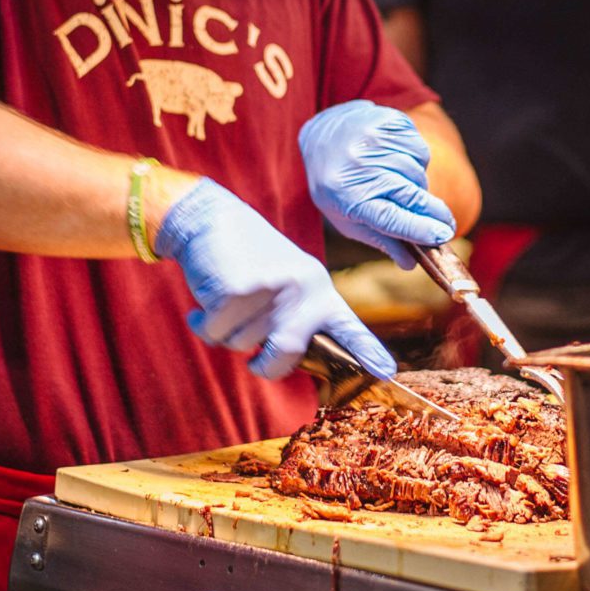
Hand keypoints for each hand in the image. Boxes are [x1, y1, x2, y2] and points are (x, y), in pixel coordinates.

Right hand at [155, 178, 396, 381]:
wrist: (212, 218)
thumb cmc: (247, 259)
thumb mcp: (285, 283)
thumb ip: (295, 319)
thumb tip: (291, 359)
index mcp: (319, 289)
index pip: (348, 327)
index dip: (367, 351)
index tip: (386, 372)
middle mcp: (302, 288)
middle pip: (286, 353)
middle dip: (264, 365)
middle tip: (253, 359)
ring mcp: (272, 287)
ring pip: (242, 344)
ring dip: (226, 331)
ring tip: (227, 298)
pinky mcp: (238, 289)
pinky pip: (215, 332)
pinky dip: (203, 322)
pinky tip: (207, 298)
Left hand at [298, 100, 455, 267]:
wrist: (324, 135)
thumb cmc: (338, 184)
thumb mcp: (347, 217)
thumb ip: (380, 239)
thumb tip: (410, 264)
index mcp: (345, 195)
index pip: (388, 217)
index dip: (418, 228)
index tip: (442, 236)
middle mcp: (359, 165)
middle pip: (409, 194)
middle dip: (433, 212)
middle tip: (447, 225)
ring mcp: (374, 139)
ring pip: (419, 171)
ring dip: (417, 184)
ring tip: (399, 183)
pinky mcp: (388, 122)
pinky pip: (420, 149)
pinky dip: (416, 161)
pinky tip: (398, 161)